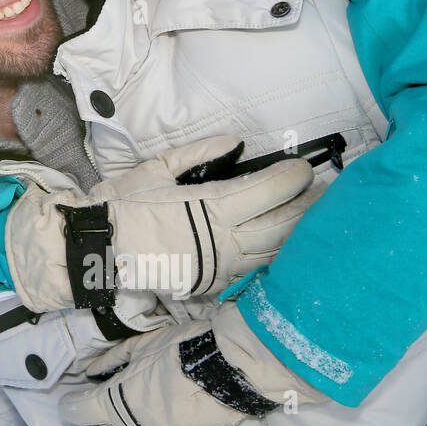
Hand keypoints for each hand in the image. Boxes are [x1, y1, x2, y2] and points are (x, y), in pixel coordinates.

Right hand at [5, 135, 312, 312]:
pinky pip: (256, 271)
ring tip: (318, 219)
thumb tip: (236, 142)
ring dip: (300, 235)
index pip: (268, 191)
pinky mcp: (215, 284)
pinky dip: (277, 258)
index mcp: (210, 206)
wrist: (99, 251)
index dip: (291, 178)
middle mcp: (224, 239)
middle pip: (282, 224)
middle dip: (309, 207)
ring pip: (276, 252)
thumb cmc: (123, 205)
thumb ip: (200, 153)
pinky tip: (289, 248)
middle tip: (327, 193)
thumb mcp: (156, 168)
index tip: (303, 168)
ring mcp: (222, 266)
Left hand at [59, 301, 326, 425]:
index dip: (72, 406)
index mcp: (115, 401)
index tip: (71, 400)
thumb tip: (90, 369)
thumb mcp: (142, 347)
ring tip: (118, 422)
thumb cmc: (183, 350)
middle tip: (94, 410)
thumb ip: (112, 360)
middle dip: (91, 425)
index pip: (79, 412)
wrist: (231, 370)